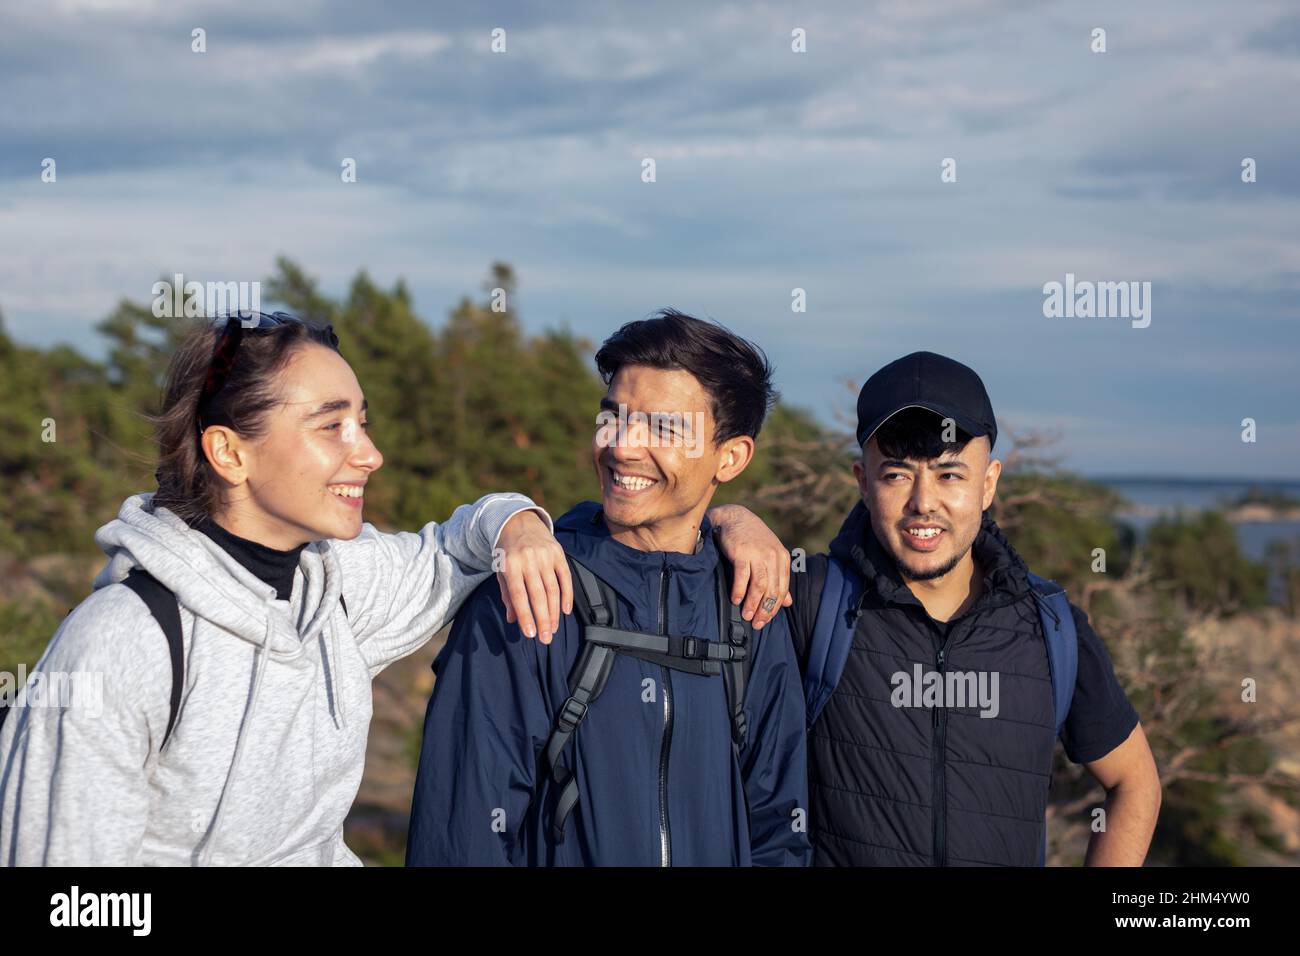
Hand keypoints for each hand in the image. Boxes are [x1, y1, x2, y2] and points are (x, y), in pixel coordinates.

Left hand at [495, 510, 572, 643]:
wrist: (518, 521)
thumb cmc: (507, 552)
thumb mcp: (501, 571)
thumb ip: (507, 595)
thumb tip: (512, 620)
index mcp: (510, 565)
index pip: (519, 596)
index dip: (525, 616)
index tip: (530, 634)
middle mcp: (528, 559)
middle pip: (538, 595)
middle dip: (543, 619)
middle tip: (545, 639)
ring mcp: (545, 555)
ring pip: (553, 589)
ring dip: (554, 612)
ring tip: (553, 629)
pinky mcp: (558, 553)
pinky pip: (565, 577)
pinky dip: (567, 596)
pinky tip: (565, 611)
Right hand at [707, 504, 791, 629]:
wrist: (735, 517)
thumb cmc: (753, 538)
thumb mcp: (770, 556)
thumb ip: (779, 578)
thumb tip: (788, 602)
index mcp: (782, 558)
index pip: (782, 589)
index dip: (775, 608)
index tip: (766, 620)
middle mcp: (772, 556)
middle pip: (771, 590)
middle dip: (764, 610)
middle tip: (757, 624)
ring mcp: (758, 554)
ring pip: (759, 586)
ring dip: (752, 604)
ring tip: (746, 616)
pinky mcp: (742, 553)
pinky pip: (743, 577)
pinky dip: (740, 590)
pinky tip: (736, 600)